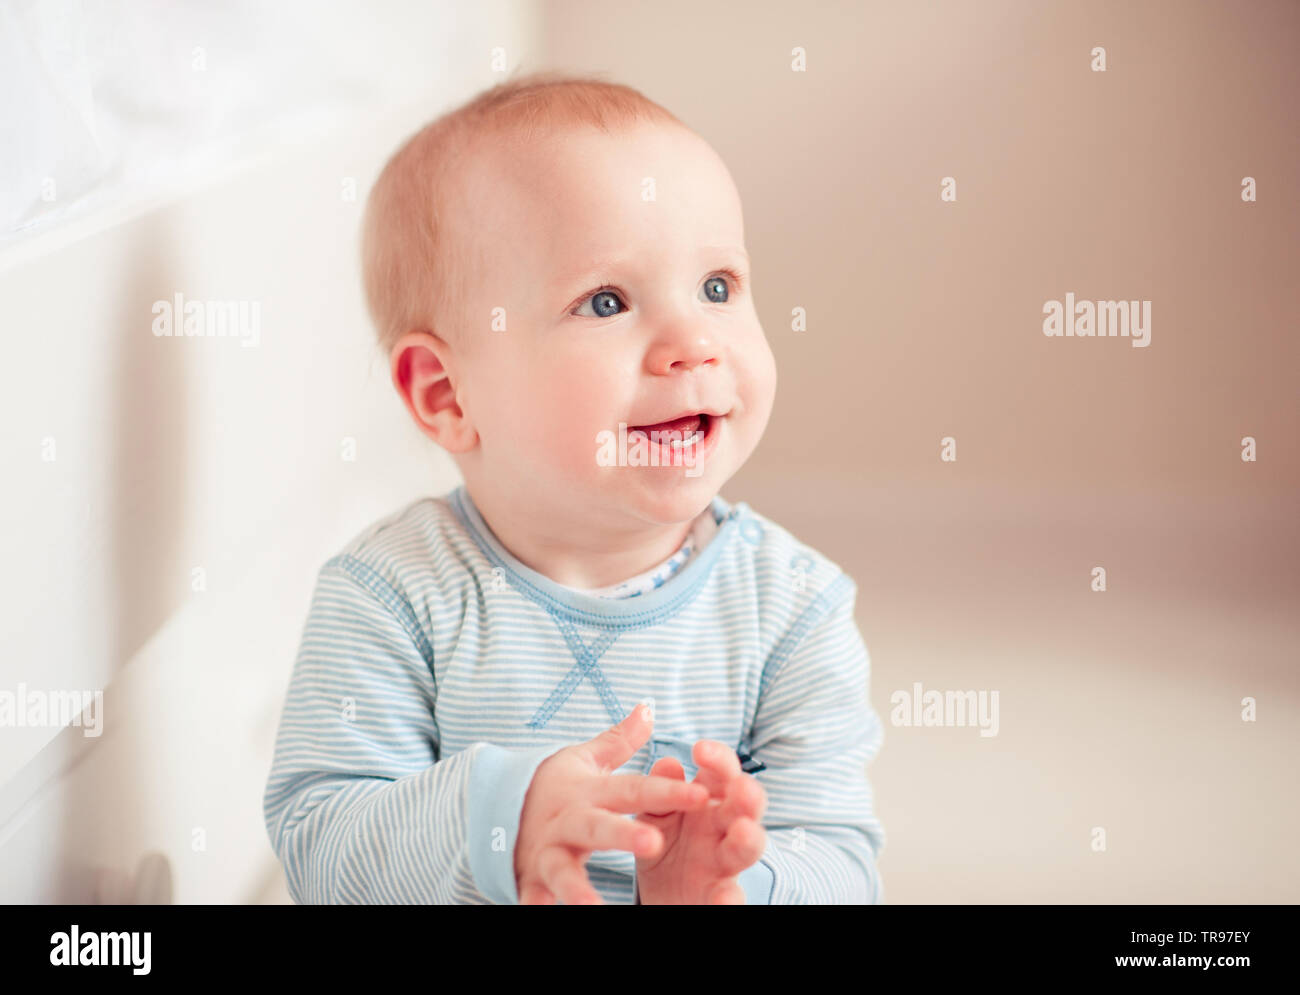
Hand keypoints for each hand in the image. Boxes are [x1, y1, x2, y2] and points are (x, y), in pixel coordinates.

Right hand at [515, 704, 711, 904]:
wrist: (501, 807)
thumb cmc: (556, 787)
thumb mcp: (585, 760)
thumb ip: (619, 740)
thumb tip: (648, 707)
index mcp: (590, 792)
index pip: (633, 790)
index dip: (667, 791)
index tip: (702, 795)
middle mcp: (570, 821)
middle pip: (598, 827)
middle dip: (623, 835)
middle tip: (654, 843)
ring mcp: (549, 850)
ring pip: (563, 869)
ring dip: (577, 889)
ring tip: (594, 909)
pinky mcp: (532, 877)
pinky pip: (534, 896)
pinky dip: (538, 906)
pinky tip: (543, 917)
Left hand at [634, 738, 767, 903]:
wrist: (658, 893)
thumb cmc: (661, 841)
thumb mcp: (654, 815)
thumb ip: (659, 792)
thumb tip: (668, 762)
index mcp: (707, 799)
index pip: (721, 771)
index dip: (717, 758)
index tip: (699, 749)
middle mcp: (723, 827)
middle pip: (746, 805)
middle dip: (748, 795)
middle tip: (741, 787)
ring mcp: (725, 862)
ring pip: (748, 848)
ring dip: (750, 839)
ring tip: (743, 831)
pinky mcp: (720, 896)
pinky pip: (731, 897)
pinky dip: (730, 899)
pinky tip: (725, 898)